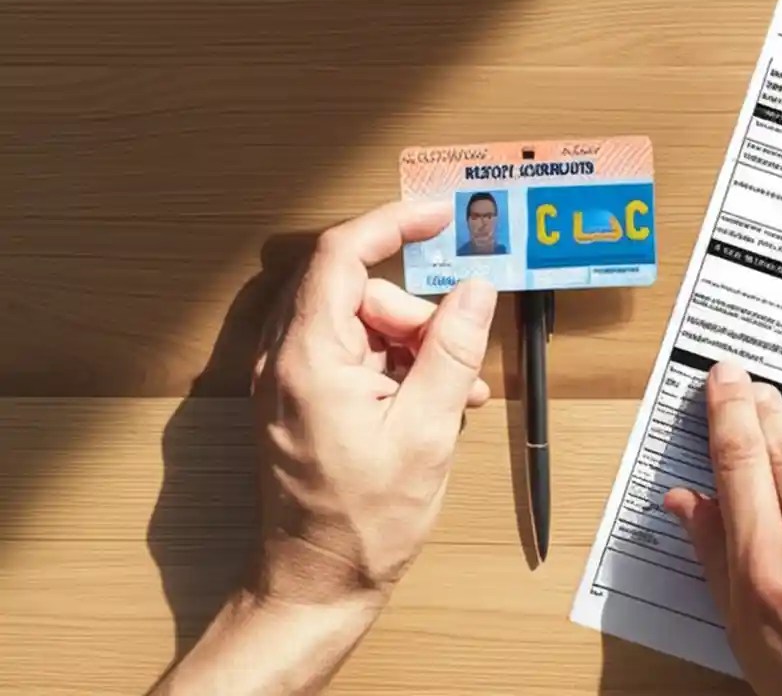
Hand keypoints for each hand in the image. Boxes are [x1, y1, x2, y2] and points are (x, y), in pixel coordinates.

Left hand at [251, 200, 497, 603]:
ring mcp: (290, 383)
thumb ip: (452, 350)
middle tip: (456, 357)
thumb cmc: (364, 519)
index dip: (393, 224)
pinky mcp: (301, 402)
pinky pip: (351, 358)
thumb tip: (476, 291)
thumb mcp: (427, 430)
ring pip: (359, 326)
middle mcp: (287, 361)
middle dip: (415, 315)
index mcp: (310, 358)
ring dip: (412, 347)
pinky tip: (431, 406)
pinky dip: (394, 369)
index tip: (438, 218)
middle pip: (357, 293)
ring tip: (453, 395)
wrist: (317, 581)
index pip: (342, 255)